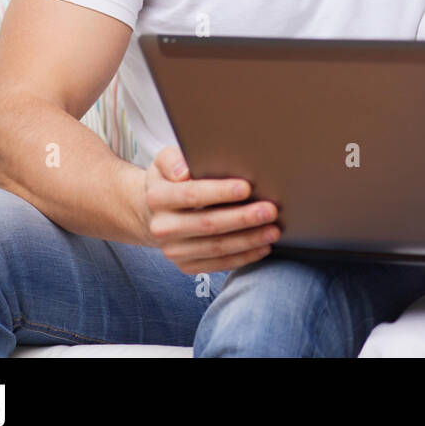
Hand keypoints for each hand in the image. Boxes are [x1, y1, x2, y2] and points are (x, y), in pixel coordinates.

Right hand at [137, 146, 280, 275]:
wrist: (152, 212)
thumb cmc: (170, 180)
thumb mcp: (164, 161)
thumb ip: (174, 160)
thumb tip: (185, 171)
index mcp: (158, 198)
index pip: (192, 194)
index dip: (220, 192)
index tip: (247, 188)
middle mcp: (162, 227)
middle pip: (208, 224)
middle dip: (242, 218)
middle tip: (270, 210)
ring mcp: (173, 250)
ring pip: (216, 247)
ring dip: (248, 240)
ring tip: (273, 230)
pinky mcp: (185, 265)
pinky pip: (217, 264)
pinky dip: (242, 257)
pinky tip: (262, 247)